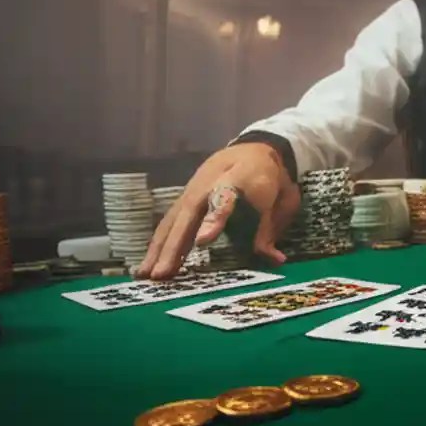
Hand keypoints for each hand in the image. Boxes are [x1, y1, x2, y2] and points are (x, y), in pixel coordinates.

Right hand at [135, 143, 300, 279]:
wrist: (253, 149)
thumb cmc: (266, 177)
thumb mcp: (280, 198)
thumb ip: (270, 228)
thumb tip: (275, 259)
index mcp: (236, 181)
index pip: (224, 199)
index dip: (214, 219)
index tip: (202, 241)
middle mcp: (207, 187)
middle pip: (187, 217)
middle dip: (173, 247)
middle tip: (161, 275)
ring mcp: (192, 193)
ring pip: (172, 223)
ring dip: (158, 249)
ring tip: (145, 275)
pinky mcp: (184, 201)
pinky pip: (168, 224)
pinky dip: (157, 244)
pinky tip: (146, 263)